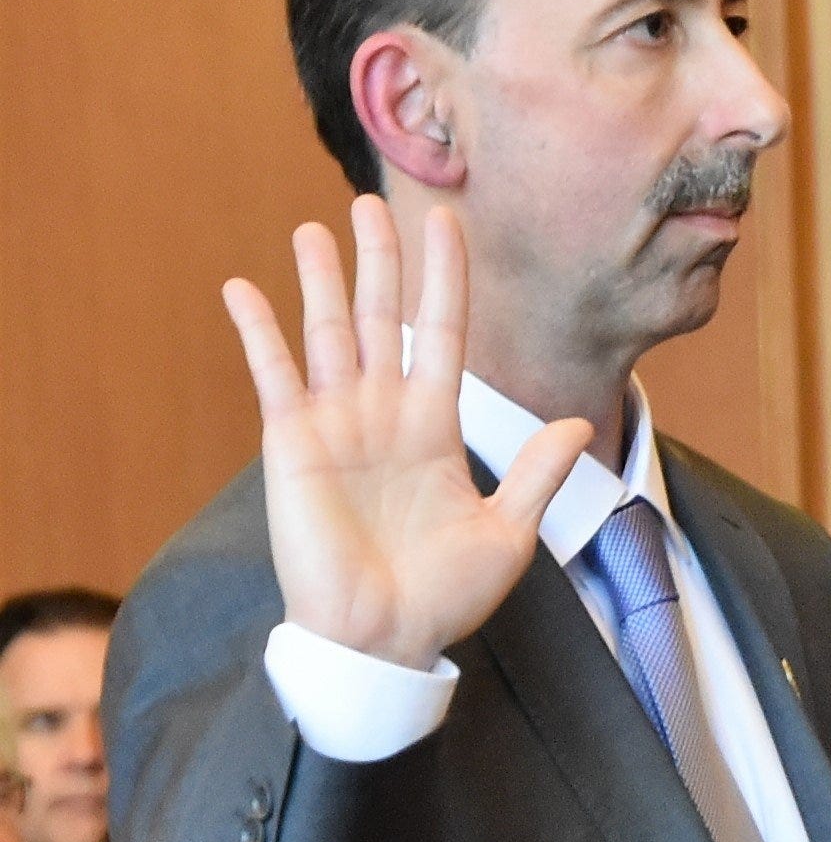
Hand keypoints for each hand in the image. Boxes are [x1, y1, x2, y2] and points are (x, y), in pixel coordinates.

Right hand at [222, 199, 588, 671]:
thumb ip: (537, 472)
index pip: (441, 335)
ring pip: (329, 335)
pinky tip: (243, 289)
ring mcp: (337, 426)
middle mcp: (385, 416)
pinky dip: (258, 333)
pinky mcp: (293, 445)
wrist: (387, 639)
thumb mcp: (509, 532)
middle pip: (382, 319)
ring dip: (321, 281)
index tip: (451, 224)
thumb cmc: (446, 596)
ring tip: (316, 228)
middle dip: (380, 262)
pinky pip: (274, 377)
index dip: (445, 281)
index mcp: (436, 428)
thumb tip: (576, 422)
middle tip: (373, 203)